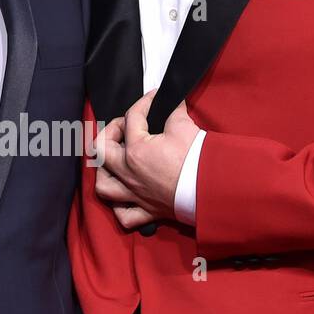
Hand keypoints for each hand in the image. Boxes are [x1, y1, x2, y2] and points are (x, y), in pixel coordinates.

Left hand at [94, 91, 199, 229]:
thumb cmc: (196, 159)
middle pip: (101, 151)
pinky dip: (120, 206)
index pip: (132, 118)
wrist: (211, 188)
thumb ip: (173, 111)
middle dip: (109, 133)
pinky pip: (124, 215)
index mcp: (135, 150)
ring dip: (105, 172)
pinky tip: (126, 196)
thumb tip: (172, 102)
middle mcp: (128, 173)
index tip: (154, 98)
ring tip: (115, 162)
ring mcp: (135, 194)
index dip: (144, 102)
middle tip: (124, 128)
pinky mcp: (148, 211)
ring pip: (103, 186)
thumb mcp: (184, 127)